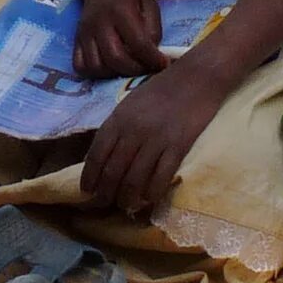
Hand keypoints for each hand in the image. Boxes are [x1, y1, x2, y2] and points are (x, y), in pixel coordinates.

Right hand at [71, 0, 165, 79]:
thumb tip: (153, 53)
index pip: (137, 42)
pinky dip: (95, 73)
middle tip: (147, 68)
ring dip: (115, 74)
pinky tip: (109, 68)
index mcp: (121, 10)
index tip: (163, 64)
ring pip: (96, 66)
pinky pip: (80, 66)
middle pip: (115, 58)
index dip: (152, 58)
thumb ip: (153, 27)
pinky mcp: (76, 40)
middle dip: (135, 70)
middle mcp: (100, 23)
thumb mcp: (148, 2)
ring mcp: (85, 33)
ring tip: (129, 68)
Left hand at [82, 57, 223, 215]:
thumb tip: (103, 157)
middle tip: (103, 205)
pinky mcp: (178, 146)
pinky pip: (161, 177)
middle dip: (105, 194)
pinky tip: (148, 198)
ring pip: (135, 179)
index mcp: (118, 119)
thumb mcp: (129, 104)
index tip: (86, 192)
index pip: (97, 155)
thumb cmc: (161, 90)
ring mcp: (156, 140)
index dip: (89, 177)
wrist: (196, 78)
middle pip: (113, 172)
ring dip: (127, 198)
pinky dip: (152, 192)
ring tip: (125, 205)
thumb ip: (116, 128)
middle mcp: (133, 131)